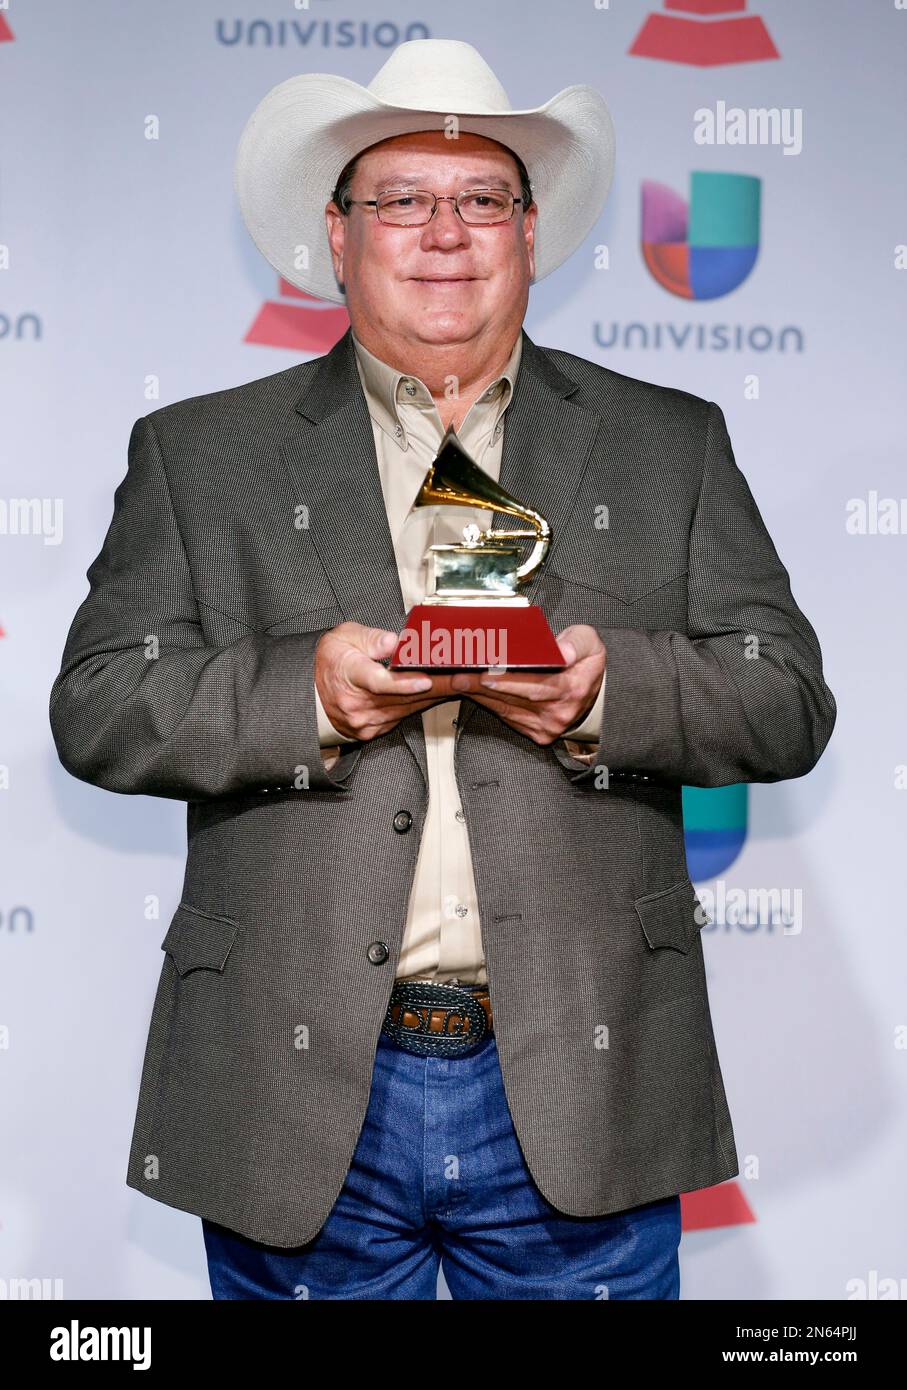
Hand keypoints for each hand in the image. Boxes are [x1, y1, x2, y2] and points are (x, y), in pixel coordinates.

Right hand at [314, 622, 486, 741]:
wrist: (311, 693)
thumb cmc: (331, 662)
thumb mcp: (343, 637)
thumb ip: (370, 638)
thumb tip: (392, 642)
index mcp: (350, 675)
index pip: (378, 682)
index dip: (404, 683)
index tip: (425, 680)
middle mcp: (359, 704)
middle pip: (404, 696)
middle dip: (439, 685)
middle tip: (465, 677)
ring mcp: (367, 720)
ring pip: (410, 708)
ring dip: (438, 695)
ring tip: (463, 682)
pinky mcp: (374, 730)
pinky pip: (405, 715)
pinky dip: (424, 703)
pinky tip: (443, 693)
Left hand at [444, 623, 605, 744]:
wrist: (595, 694)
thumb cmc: (585, 664)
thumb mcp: (589, 643)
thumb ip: (575, 643)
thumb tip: (562, 652)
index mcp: (572, 688)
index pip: (534, 684)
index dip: (507, 679)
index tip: (485, 672)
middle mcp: (558, 711)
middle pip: (514, 697)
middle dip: (483, 685)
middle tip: (458, 675)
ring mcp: (546, 725)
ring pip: (506, 708)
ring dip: (479, 695)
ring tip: (458, 681)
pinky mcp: (537, 733)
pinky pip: (506, 717)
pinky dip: (488, 703)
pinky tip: (473, 691)